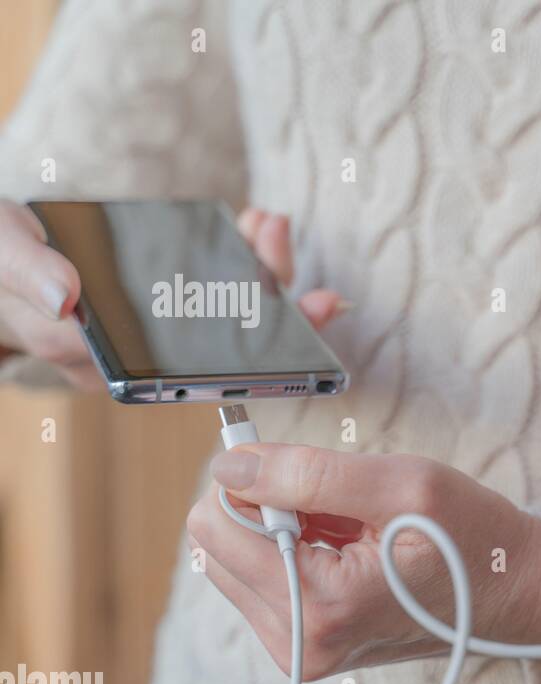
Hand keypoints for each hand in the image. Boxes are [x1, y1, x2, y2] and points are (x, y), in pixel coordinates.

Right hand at [0, 201, 344, 387]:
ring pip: (225, 317)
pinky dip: (241, 259)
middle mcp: (132, 358)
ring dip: (258, 269)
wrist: (1, 251)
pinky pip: (217, 295)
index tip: (277, 313)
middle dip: (262, 291)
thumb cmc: (0, 253)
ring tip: (268, 222)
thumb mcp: (2, 249)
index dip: (236, 351)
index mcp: (96, 361)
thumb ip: (28, 271)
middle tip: (274, 238)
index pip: (179, 369)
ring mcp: (151, 337)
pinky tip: (256, 226)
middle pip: (219, 344)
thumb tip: (64, 297)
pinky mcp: (163, 311)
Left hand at [187, 443, 540, 679]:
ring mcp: (299, 651)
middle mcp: (299, 642)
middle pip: (217, 545)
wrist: (513, 592)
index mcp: (321, 607)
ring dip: (283, 531)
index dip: (254, 481)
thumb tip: (230, 465)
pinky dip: (295, 553)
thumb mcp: (402, 485)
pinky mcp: (305, 646)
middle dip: (268, 509)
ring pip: (235, 561)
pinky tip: (348, 552)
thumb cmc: (471, 538)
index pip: (217, 526)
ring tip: (351, 534)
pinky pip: (264, 580)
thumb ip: (308, 473)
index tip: (304, 471)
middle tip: (339, 510)